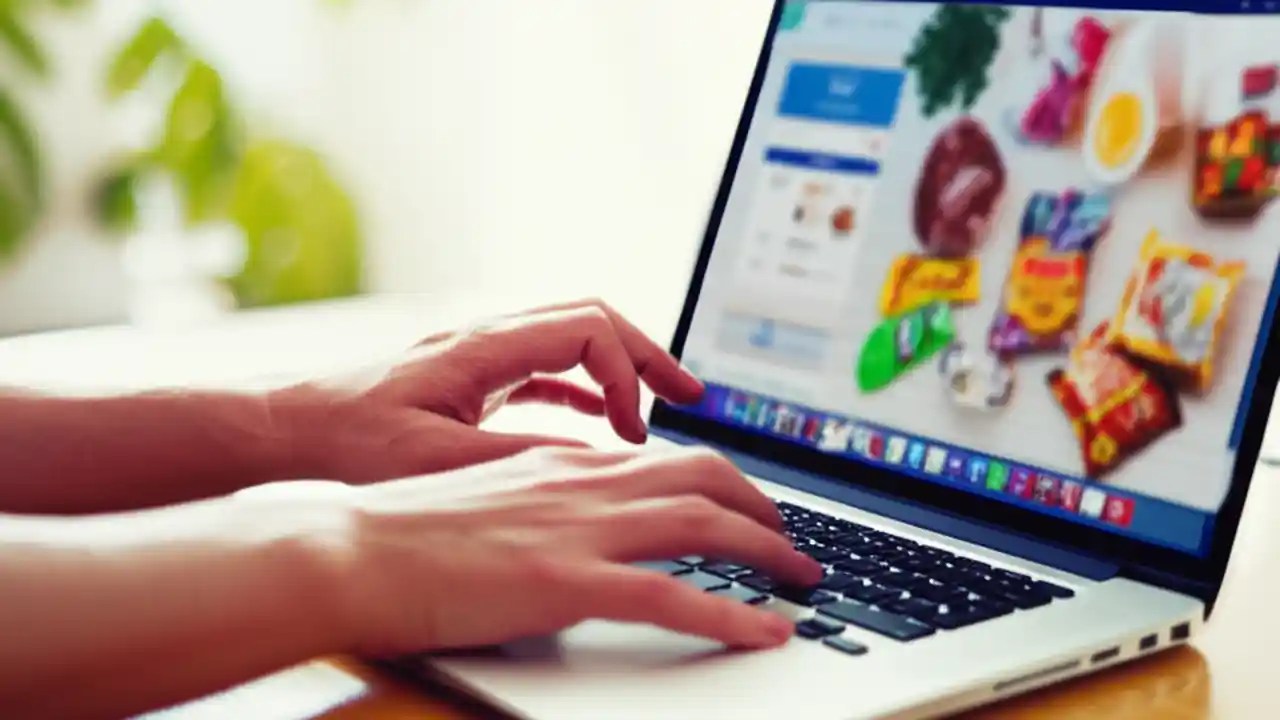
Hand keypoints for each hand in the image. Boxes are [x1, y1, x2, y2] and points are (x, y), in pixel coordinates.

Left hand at [272, 299, 704, 483]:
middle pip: (594, 321)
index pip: (589, 330)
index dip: (627, 374)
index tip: (634, 431)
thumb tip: (593, 467)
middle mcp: (489, 339)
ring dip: (622, 371)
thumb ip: (516, 459)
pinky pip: (548, 370)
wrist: (290, 429)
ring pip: (574, 342)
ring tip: (665, 407)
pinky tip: (606, 426)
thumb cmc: (349, 442)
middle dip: (648, 356)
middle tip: (691, 396)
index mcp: (485, 347)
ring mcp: (483, 356)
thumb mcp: (436, 461)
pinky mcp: (474, 378)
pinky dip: (586, 392)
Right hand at [294, 445, 822, 656]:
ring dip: (766, 551)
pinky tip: (763, 632)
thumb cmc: (408, 532)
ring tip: (802, 578)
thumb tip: (586, 517)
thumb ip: (548, 500)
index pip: (670, 458)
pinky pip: (669, 597)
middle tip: (791, 541)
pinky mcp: (563, 582)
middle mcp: (583, 484)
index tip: (751, 504)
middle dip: (763, 507)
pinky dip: (728, 616)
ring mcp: (577, 531)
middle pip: (705, 477)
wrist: (351, 549)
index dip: (725, 481)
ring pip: (702, 524)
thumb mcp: (494, 497)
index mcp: (566, 464)